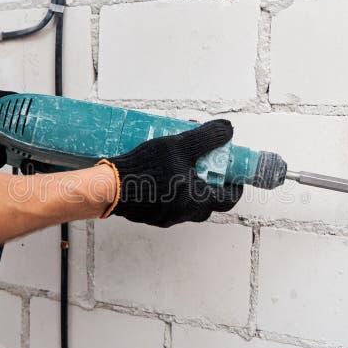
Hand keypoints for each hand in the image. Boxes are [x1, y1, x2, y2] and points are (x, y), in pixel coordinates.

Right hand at [105, 119, 242, 227]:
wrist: (112, 186)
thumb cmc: (148, 168)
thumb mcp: (181, 145)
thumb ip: (206, 137)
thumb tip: (227, 129)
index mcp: (197, 201)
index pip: (228, 199)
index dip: (234, 185)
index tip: (232, 174)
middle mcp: (184, 214)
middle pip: (208, 203)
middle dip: (210, 185)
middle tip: (206, 167)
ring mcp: (165, 217)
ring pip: (186, 204)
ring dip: (189, 187)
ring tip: (180, 165)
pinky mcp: (149, 215)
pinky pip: (167, 205)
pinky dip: (171, 191)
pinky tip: (160, 174)